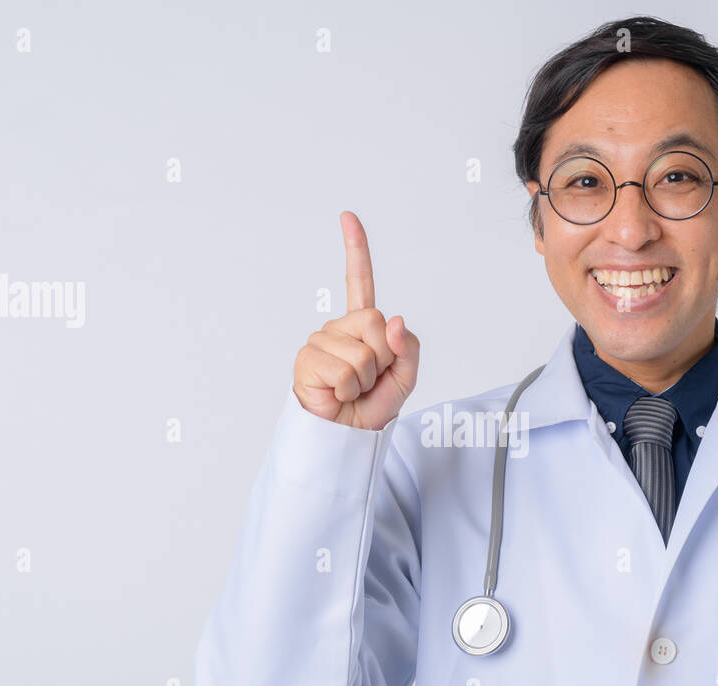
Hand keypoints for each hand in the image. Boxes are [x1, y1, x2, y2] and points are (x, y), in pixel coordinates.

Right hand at [292, 211, 420, 429]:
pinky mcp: (308, 359)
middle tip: (370, 378)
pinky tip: (338, 393)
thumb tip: (396, 322)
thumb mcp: (405, 376)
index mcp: (362, 326)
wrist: (347, 435)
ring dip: (366, 378)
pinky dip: (349, 388)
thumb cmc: (372, 406)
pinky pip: (344, 368)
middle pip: (374, 322)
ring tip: (353, 389)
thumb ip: (409, 347)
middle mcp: (339, 327)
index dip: (355, 249)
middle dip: (383, 356)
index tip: (347, 217)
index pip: (359, 281)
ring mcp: (321, 341)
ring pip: (362, 351)